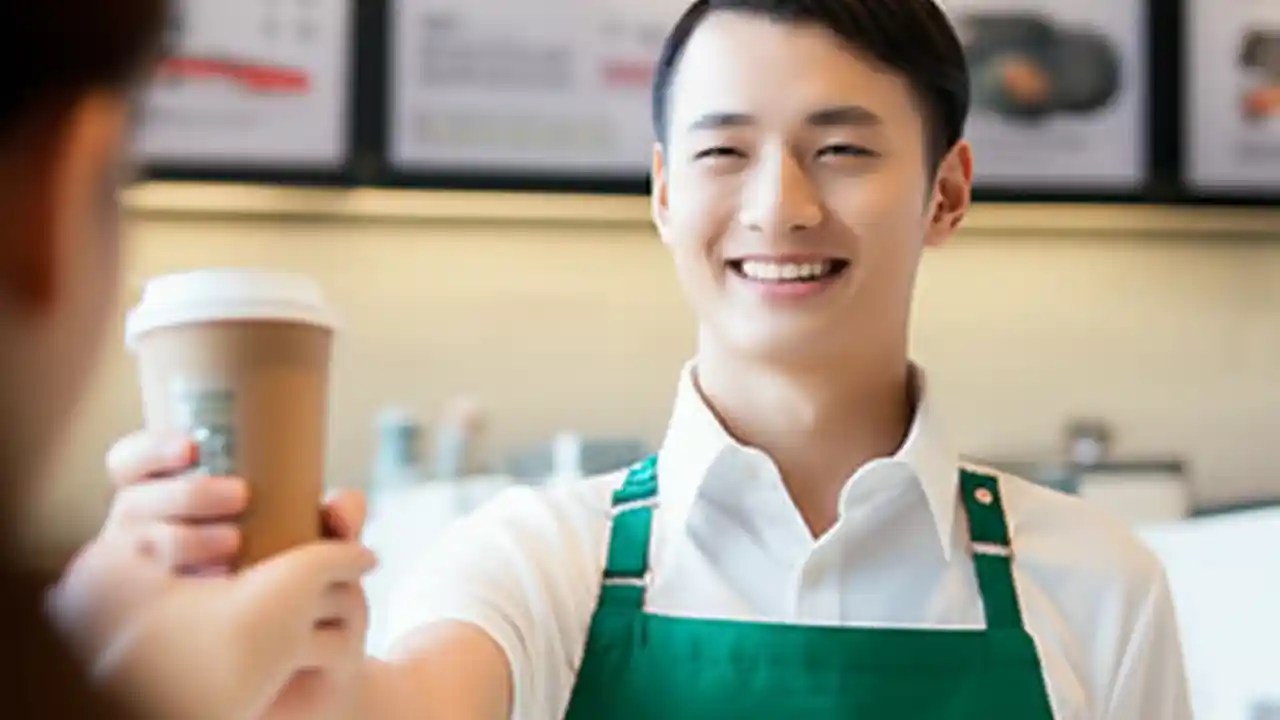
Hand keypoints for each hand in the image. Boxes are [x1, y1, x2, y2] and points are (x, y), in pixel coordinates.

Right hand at [81, 430, 373, 718]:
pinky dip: (165, 588)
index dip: (152, 450)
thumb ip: (330, 527)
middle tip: (239, 497)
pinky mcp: (133, 618)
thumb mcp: (308, 556)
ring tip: (233, 550)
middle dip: (185, 492)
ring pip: (129, 543)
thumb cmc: (284, 593)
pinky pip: (124, 596)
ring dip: (180, 538)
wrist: (274, 670)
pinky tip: (207, 588)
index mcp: (167, 503)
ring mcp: (129, 577)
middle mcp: (137, 535)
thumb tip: (346, 502)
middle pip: (134, 500)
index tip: (192, 447)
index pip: (132, 463)